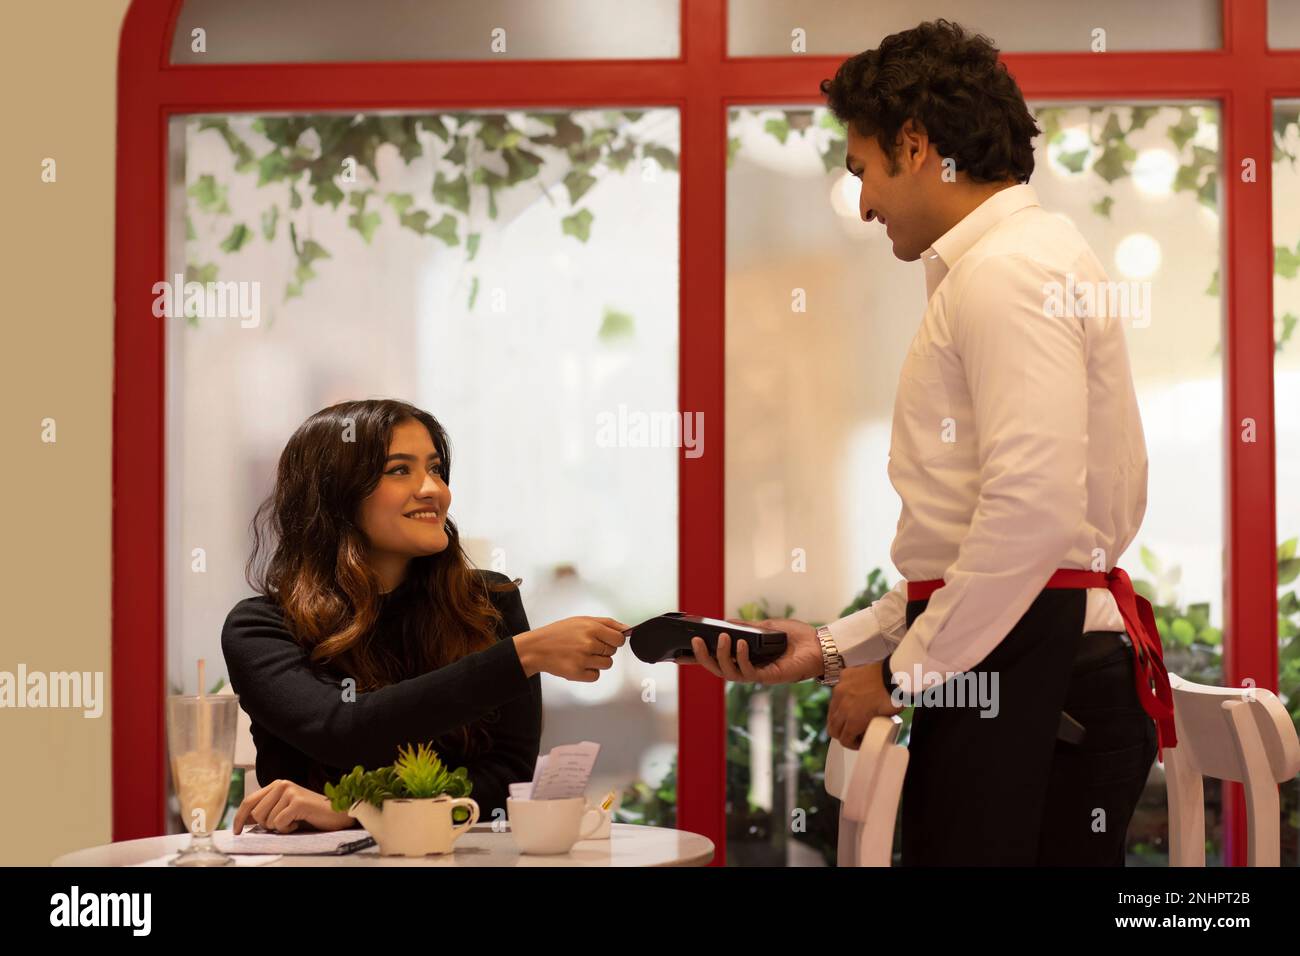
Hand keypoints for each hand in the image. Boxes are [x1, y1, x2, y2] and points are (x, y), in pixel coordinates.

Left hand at [232, 779, 356, 834]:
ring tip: (293, 821)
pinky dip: (288, 829)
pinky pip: (280, 823)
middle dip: (266, 826)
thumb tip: (244, 821)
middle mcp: (281, 785)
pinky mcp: (297, 802)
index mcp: (276, 785)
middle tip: (283, 824)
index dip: (239, 818)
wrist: (335, 814)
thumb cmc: (309, 814)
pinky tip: (299, 823)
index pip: (248, 801)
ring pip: (267, 820)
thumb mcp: (284, 809)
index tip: (236, 831)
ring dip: (279, 828)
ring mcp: (290, 792)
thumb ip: (266, 810)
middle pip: (256, 814)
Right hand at [514, 616, 628, 681]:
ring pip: (607, 665)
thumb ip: (607, 624)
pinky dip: (589, 672)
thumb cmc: (558, 633)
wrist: (536, 648)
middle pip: (612, 652)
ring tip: (583, 655)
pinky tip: (579, 664)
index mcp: (591, 628)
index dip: (615, 640)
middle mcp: (588, 643)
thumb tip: (627, 629)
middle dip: (604, 649)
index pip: (619, 638)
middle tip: (588, 646)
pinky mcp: (577, 673)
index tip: (608, 640)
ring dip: (598, 661)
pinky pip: (596, 676)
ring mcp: (583, 659)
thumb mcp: (582, 620)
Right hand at [677, 618, 822, 684]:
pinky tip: (740, 643)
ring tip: (720, 637)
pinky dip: (741, 657)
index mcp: (745, 658)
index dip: (696, 660)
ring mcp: (758, 675)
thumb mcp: (766, 626)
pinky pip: (749, 672)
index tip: (676, 655)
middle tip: (694, 642)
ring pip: (729, 673)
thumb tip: (724, 622)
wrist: (821, 645)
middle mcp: (748, 669)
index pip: (716, 660)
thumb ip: (746, 626)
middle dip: (701, 658)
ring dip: (721, 655)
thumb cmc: (797, 637)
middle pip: (717, 669)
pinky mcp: (770, 677)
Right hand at [828, 663, 903, 748]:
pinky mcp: (843, 677)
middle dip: (842, 733)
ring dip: (839, 716)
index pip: (844, 739)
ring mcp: (840, 690)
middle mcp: (842, 705)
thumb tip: (867, 728)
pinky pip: (837, 691)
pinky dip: (843, 697)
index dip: (852, 744)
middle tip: (852, 733)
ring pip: (831, 710)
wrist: (895, 674)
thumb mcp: (884, 719)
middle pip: (832, 728)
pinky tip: (854, 696)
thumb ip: (870, 725)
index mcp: (853, 720)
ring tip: (851, 715)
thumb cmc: (894, 697)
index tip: (859, 742)